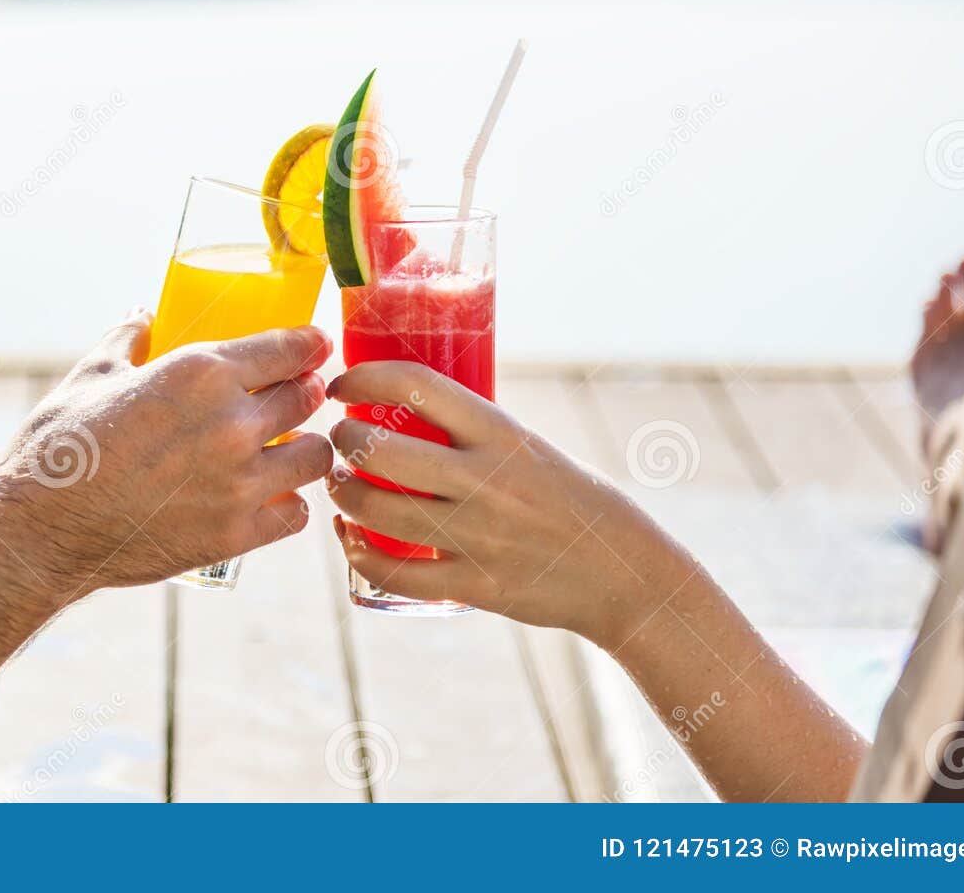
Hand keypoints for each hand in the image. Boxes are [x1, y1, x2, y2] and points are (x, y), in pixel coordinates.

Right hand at [0, 309, 334, 599]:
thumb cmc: (60, 444)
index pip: (289, 349)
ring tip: (289, 450)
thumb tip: (145, 315)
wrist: (39, 526)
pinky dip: (288, 504)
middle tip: (299, 395)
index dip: (310, 345)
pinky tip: (272, 499)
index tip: (316, 346)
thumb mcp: (92, 374)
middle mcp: (231, 423)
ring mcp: (238, 483)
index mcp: (201, 372)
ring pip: (314, 457)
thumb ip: (128, 338)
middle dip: (307, 392)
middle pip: (307, 398)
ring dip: (305, 449)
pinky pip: (295, 514)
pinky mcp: (234, 534)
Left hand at [324, 361, 685, 645]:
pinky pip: (396, 574)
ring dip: (343, 494)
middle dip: (343, 440)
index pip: (418, 384)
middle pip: (382, 450)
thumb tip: (409, 409)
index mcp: (502, 434)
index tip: (343, 385)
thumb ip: (475, 434)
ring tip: (339, 485)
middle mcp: (487, 480)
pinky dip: (359, 553)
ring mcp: (480, 536)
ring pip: (378, 511)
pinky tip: (352, 538)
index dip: (366, 377)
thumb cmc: (572, 501)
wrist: (625, 574)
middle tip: (338, 441)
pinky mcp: (475, 586)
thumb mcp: (529, 448)